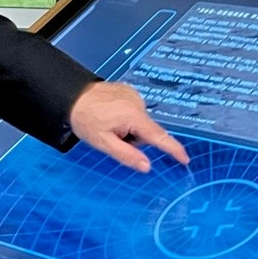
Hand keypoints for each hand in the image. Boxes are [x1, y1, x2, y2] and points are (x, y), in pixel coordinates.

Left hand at [69, 81, 189, 173]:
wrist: (72, 96)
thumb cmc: (85, 119)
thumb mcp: (103, 143)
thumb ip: (126, 155)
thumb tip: (146, 166)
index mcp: (133, 116)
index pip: (158, 137)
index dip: (173, 149)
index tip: (185, 159)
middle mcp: (137, 103)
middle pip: (147, 132)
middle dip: (134, 139)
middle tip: (113, 137)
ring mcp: (134, 95)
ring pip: (140, 123)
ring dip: (129, 129)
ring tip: (109, 124)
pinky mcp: (129, 92)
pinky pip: (135, 112)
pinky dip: (126, 118)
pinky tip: (111, 116)